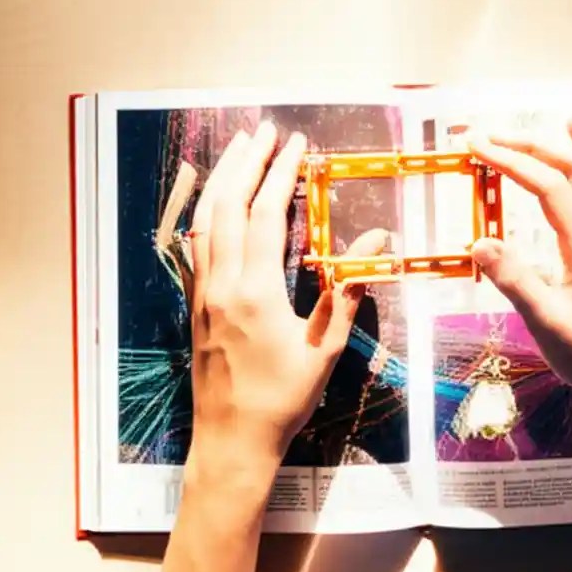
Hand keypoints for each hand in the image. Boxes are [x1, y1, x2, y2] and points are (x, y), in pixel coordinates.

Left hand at [187, 122, 385, 479]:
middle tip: (262, 131)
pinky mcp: (196, 306)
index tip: (295, 145)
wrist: (232, 441)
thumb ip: (346, 293)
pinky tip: (218, 203)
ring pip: (205, 222)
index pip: (267, 215)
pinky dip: (208, 213)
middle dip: (246, 163)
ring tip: (238, 151)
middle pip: (228, 206)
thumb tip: (374, 246)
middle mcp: (222, 284)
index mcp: (255, 292)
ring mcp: (203, 294)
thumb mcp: (325, 350)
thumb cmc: (283, 401)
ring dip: (222, 181)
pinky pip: (197, 246)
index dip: (281, 174)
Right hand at [468, 117, 571, 406]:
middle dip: (530, 145)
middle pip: (570, 170)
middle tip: (488, 134)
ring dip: (567, 148)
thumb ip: (514, 281)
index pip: (547, 186)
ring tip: (562, 120)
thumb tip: (480, 242)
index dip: (510, 161)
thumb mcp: (546, 322)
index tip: (475, 147)